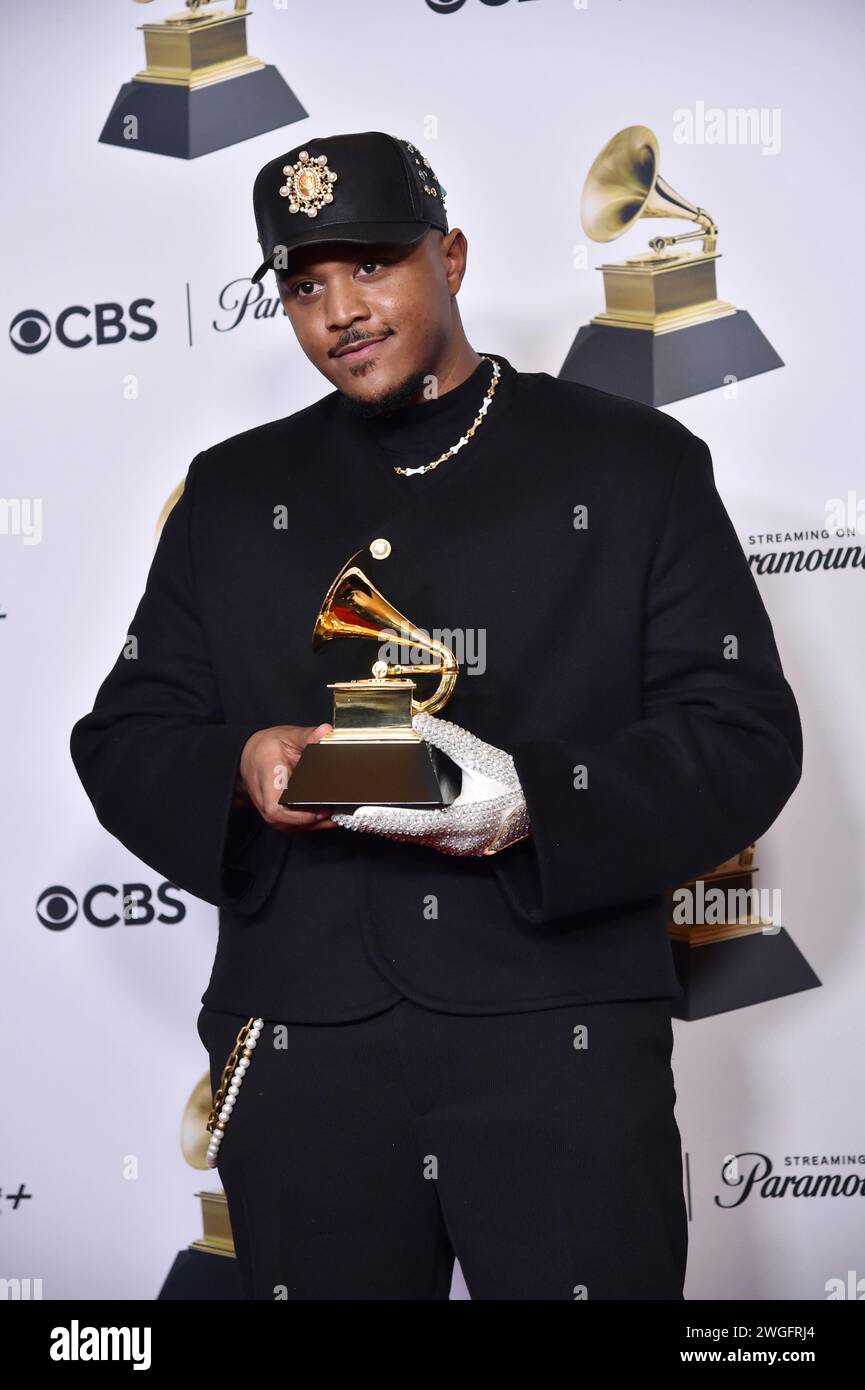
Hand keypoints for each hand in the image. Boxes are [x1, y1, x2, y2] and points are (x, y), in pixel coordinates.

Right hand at [238, 723, 335, 831]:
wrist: (250, 753)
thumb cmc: (266, 747)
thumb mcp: (288, 736)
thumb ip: (308, 735)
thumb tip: (325, 731)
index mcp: (267, 781)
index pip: (277, 810)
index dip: (300, 816)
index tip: (321, 811)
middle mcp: (265, 800)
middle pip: (287, 823)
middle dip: (314, 822)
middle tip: (339, 812)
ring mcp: (270, 809)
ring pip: (291, 827)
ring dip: (314, 825)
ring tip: (338, 815)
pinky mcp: (277, 812)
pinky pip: (293, 824)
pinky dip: (311, 822)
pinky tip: (328, 816)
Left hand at [331, 711, 530, 855]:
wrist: (542, 807)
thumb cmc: (516, 782)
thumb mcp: (482, 757)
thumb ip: (448, 739)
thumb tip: (419, 720)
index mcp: (462, 821)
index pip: (413, 822)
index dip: (382, 819)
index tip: (355, 815)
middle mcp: (455, 840)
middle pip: (405, 835)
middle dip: (372, 824)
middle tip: (339, 814)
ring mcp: (456, 846)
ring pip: (411, 838)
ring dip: (384, 827)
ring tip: (352, 815)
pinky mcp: (457, 844)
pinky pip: (422, 838)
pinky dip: (400, 828)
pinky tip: (383, 819)